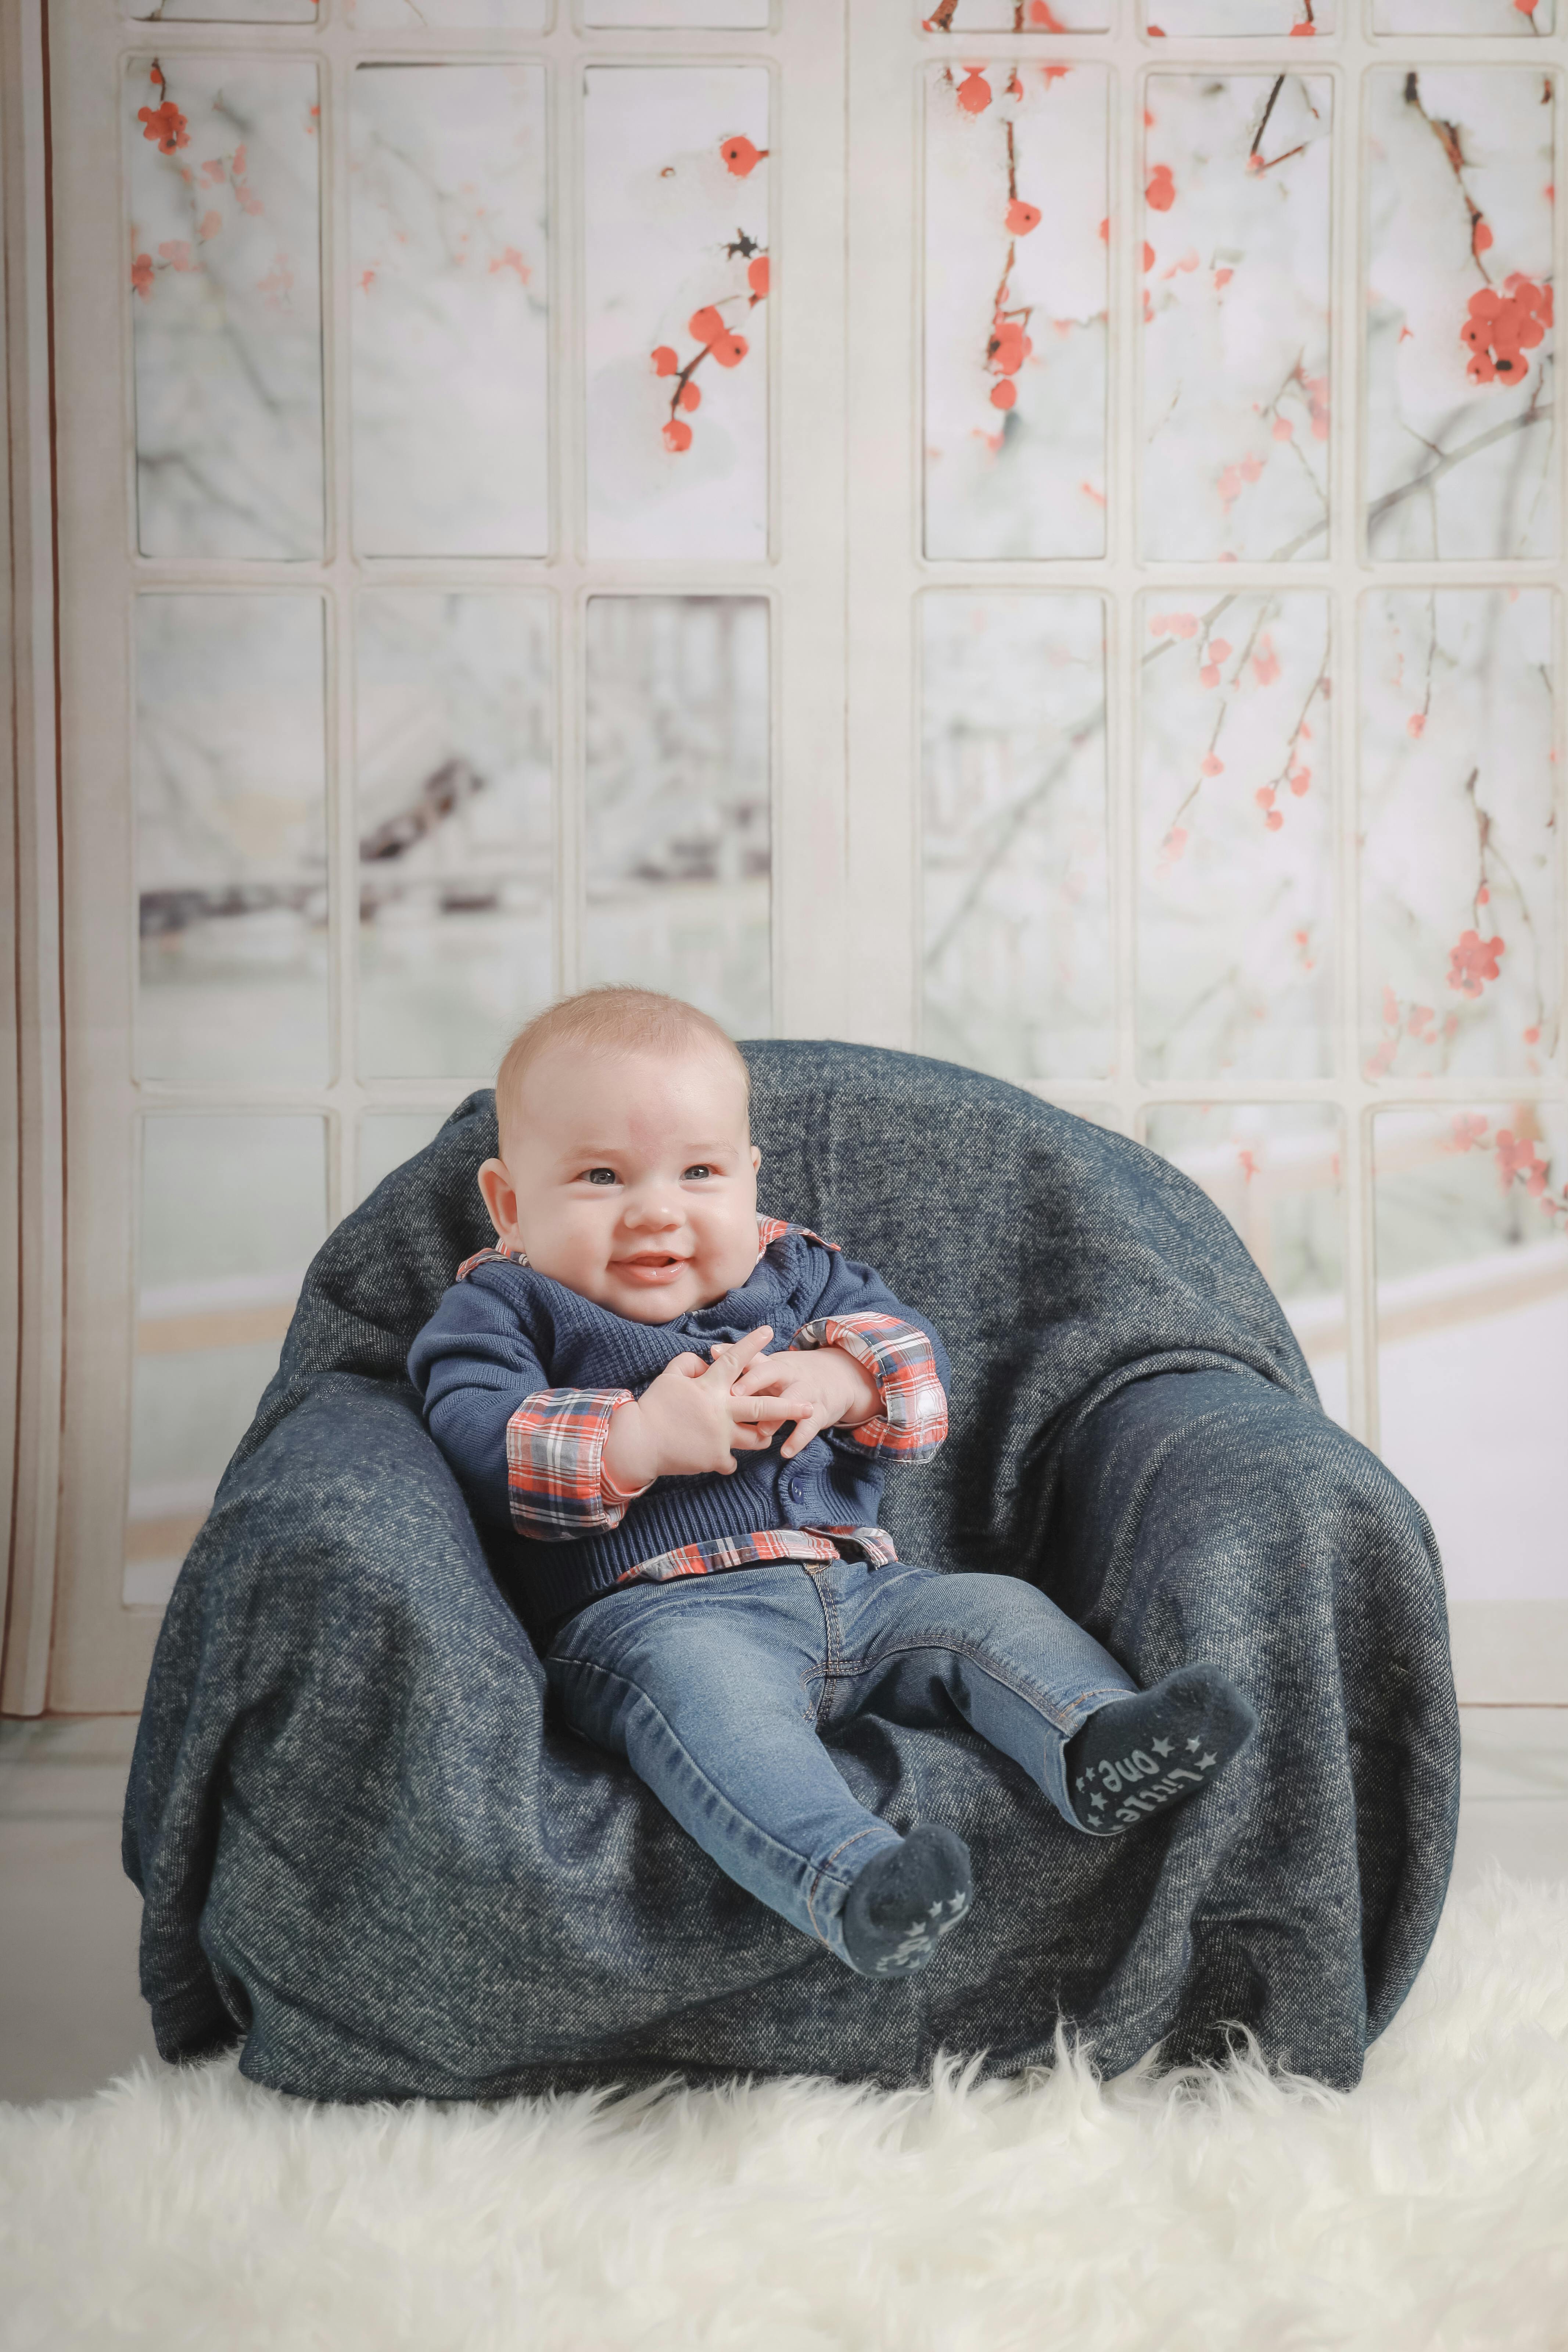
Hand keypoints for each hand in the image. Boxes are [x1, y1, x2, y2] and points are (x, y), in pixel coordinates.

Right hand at [603, 1325, 774, 1488]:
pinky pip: (733, 1460)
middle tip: (811, 1406)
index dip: (751, 1345)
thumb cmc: (653, 1408)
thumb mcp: (668, 1377)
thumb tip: (705, 1364)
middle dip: (790, 1407)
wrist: (639, 1444)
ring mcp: (721, 1436)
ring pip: (756, 1436)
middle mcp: (721, 1411)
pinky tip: (724, 1456)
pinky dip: (729, 1458)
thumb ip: (688, 1364)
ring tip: (767, 1433)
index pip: (735, 1361)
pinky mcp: (716, 1458)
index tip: (769, 1331)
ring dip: (763, 1434)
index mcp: (710, 1387)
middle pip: (764, 1407)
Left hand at [723, 1343, 879, 1460]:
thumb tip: (713, 1351)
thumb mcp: (773, 1367)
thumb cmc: (792, 1376)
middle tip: (734, 1393)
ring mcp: (806, 1393)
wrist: (839, 1377)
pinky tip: (785, 1452)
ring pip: (792, 1401)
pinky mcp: (820, 1412)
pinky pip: (809, 1427)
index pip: (753, 1357)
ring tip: (762, 1431)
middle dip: (754, 1381)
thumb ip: (746, 1364)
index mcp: (774, 1364)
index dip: (735, 1356)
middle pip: (772, 1373)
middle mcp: (790, 1375)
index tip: (715, 1354)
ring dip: (777, 1415)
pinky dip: (798, 1440)